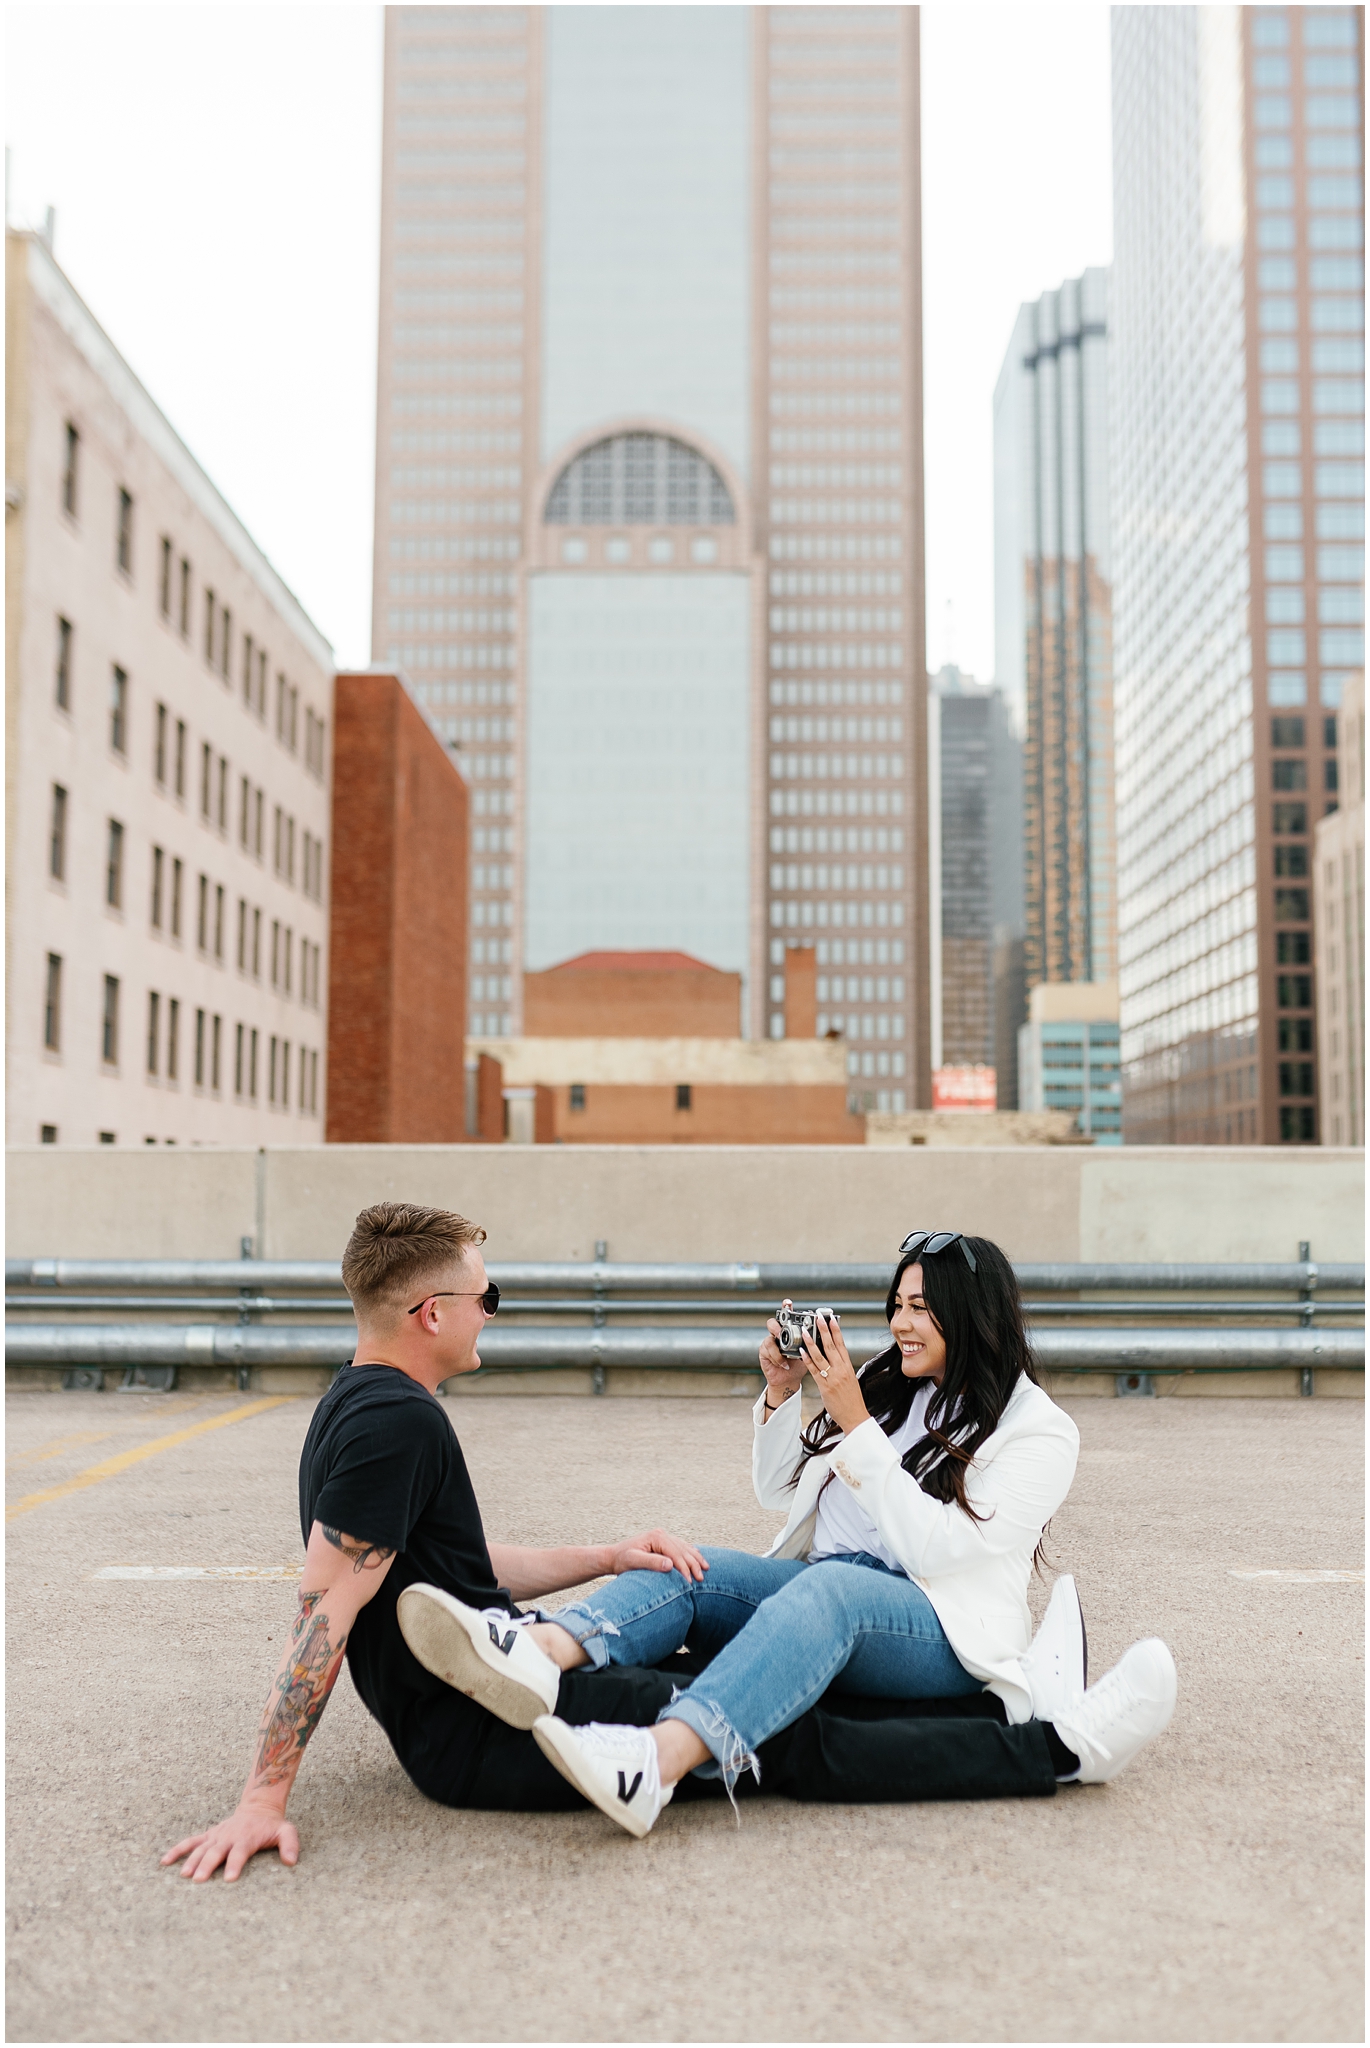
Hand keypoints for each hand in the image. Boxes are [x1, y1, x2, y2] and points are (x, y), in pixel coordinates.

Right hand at [161, 1799, 298, 1883]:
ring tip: (184, 1875)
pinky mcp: (209, 1835)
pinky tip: (165, 1861)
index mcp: (247, 1837)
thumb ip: (290, 1844)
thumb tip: (291, 1862)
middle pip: (217, 1851)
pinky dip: (177, 1850)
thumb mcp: (287, 1831)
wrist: (258, 1808)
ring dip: (192, 1860)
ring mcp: (217, 1835)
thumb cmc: (272, 1826)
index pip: (240, 1852)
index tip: (230, 1878)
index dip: (235, 1864)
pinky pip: (190, 1842)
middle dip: (208, 1865)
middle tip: (199, 1880)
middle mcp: (229, 1836)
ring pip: (202, 1848)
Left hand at [606, 1528, 708, 1581]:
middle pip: (682, 1550)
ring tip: (705, 1569)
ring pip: (684, 1548)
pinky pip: (680, 1547)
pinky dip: (690, 1553)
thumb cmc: (622, 1560)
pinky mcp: (662, 1541)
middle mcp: (661, 1534)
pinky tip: (698, 1556)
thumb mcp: (634, 1561)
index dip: (684, 1568)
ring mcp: (663, 1537)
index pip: (675, 1553)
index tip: (689, 1582)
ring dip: (695, 1558)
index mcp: (656, 1537)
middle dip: (693, 1564)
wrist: (613, 1556)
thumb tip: (670, 1564)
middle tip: (701, 1579)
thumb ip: (651, 1562)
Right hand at [759, 1299, 805, 1405]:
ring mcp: (770, 1342)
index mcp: (790, 1330)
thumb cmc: (800, 1363)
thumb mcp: (809, 1350)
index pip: (787, 1315)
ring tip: (784, 1352)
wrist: (790, 1379)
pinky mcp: (764, 1353)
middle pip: (773, 1323)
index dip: (786, 1307)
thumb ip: (814, 1340)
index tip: (788, 1302)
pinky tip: (784, 1364)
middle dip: (776, 1326)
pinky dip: (778, 1359)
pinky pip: (768, 1352)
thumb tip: (827, 1331)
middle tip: (781, 1332)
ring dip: (777, 1346)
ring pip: (769, 1338)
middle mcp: (778, 1334)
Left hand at [799, 1313, 868, 1436]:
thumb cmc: (852, 1400)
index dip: (836, 1331)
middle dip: (824, 1330)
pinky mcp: (824, 1386)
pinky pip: (814, 1370)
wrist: (855, 1417)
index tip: (832, 1319)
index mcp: (848, 1367)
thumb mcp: (850, 1380)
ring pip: (820, 1356)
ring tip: (805, 1331)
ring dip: (811, 1342)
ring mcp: (833, 1377)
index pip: (842, 1345)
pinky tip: (801, 1351)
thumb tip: (835, 1358)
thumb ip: (842, 1368)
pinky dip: (807, 1359)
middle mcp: (841, 1370)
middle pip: (831, 1346)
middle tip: (818, 1318)